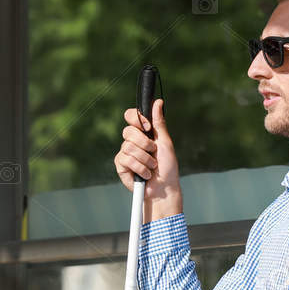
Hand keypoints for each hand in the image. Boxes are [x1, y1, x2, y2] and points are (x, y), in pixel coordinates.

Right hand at [114, 99, 181, 220]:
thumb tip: (158, 102)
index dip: (137, 119)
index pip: (131, 116)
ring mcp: (125, 153)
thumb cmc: (167, 167)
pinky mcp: (121, 166)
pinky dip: (139, 167)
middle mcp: (132, 141)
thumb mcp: (165, 142)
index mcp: (143, 133)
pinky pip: (126, 159)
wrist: (164, 188)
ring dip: (145, 159)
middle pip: (128, 131)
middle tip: (153, 151)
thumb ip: (159, 123)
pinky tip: (145, 174)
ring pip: (129, 147)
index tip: (148, 127)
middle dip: (144, 142)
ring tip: (152, 166)